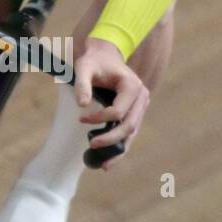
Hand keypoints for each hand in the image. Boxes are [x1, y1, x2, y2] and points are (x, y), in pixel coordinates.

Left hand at [73, 38, 149, 169]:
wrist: (104, 55)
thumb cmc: (93, 61)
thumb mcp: (84, 67)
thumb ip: (82, 84)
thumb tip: (82, 105)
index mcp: (132, 86)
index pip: (118, 111)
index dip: (99, 118)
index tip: (81, 118)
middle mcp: (141, 98)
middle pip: (129, 125)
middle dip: (111, 139)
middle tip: (91, 145)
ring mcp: (140, 107)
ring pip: (131, 133)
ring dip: (118, 150)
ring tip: (104, 165)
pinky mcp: (134, 113)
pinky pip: (128, 133)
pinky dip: (119, 147)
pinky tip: (108, 161)